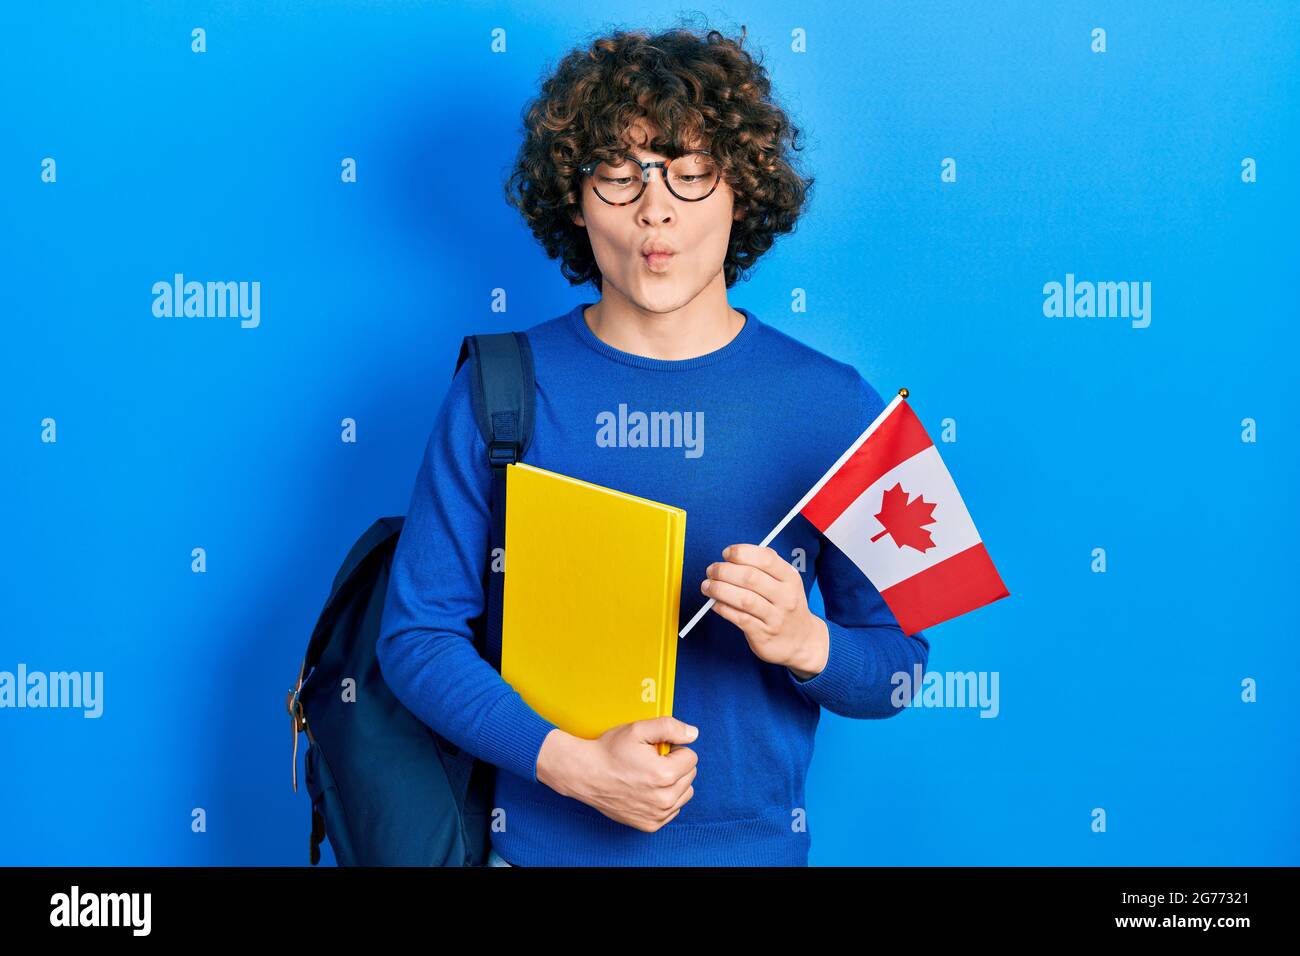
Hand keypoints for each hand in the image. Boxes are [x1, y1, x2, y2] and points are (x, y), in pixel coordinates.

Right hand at [535, 718, 698, 832]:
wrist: (585, 774)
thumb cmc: (609, 751)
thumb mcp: (638, 729)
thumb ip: (670, 727)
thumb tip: (693, 734)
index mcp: (665, 774)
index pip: (691, 758)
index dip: (674, 749)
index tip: (656, 750)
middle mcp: (664, 799)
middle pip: (690, 776)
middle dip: (675, 765)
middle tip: (650, 761)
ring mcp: (657, 815)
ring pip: (684, 794)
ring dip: (674, 783)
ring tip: (650, 775)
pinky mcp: (649, 825)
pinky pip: (672, 810)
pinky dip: (665, 799)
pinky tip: (647, 790)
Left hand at [701, 543, 829, 679]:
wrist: (802, 641)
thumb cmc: (785, 606)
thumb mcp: (785, 583)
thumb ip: (764, 567)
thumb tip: (732, 556)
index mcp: (790, 578)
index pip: (766, 558)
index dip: (742, 553)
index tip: (726, 553)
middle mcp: (785, 597)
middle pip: (751, 578)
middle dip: (724, 571)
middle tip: (711, 570)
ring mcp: (775, 617)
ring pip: (744, 599)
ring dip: (720, 590)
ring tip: (707, 586)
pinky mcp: (763, 635)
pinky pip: (740, 618)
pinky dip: (723, 608)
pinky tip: (715, 603)